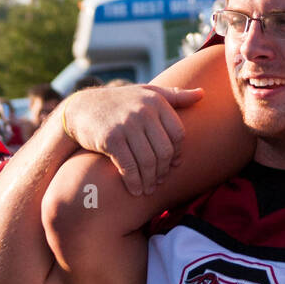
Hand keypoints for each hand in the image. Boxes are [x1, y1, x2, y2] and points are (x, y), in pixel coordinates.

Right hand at [61, 83, 203, 195]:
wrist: (81, 109)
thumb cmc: (120, 103)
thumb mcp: (147, 93)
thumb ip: (175, 96)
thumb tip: (203, 94)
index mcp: (156, 101)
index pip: (178, 134)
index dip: (177, 154)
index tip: (172, 165)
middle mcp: (144, 111)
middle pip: (165, 151)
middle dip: (163, 171)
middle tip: (159, 182)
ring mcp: (127, 125)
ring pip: (149, 162)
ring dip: (150, 181)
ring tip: (148, 189)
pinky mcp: (111, 139)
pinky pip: (129, 167)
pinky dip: (134, 182)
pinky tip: (135, 190)